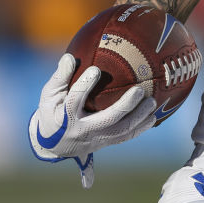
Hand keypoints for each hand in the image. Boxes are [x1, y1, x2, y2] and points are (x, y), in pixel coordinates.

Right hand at [28, 53, 157, 186]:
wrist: (53, 145)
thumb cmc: (52, 113)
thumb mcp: (49, 96)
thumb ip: (60, 77)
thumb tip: (70, 57)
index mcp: (64, 118)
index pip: (74, 102)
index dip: (84, 86)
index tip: (95, 69)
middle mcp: (81, 131)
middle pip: (107, 120)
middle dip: (125, 105)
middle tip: (139, 90)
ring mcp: (95, 139)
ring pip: (121, 131)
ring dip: (139, 117)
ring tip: (152, 101)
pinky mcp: (105, 143)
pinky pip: (125, 137)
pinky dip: (140, 128)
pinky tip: (153, 116)